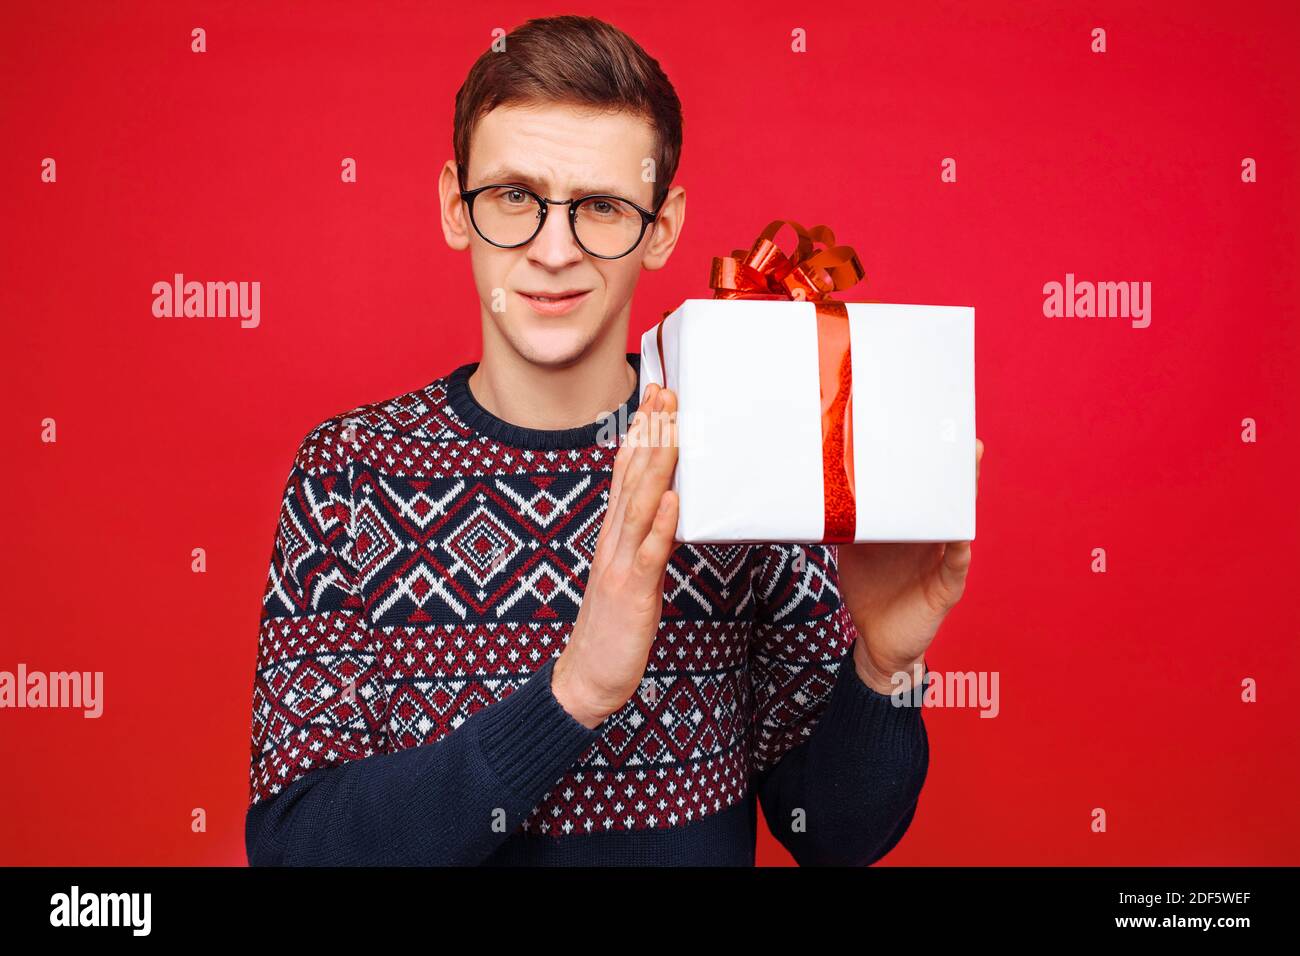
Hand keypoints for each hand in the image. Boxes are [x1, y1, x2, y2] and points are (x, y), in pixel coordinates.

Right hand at [551, 383, 679, 727]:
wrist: (587, 677)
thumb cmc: (612, 628)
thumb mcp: (627, 573)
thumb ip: (641, 539)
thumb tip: (664, 507)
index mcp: (612, 535)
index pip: (626, 473)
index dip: (641, 434)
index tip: (655, 399)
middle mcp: (612, 541)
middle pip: (631, 477)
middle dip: (650, 433)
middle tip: (666, 392)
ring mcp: (619, 564)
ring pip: (640, 505)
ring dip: (657, 464)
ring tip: (672, 429)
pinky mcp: (631, 591)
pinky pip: (648, 553)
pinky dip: (661, 524)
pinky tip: (674, 498)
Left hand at [837, 439, 984, 694]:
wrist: (875, 640)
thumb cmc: (869, 590)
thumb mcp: (854, 549)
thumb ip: (849, 523)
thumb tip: (824, 493)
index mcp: (914, 528)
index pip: (927, 491)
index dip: (933, 465)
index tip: (934, 433)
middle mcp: (933, 540)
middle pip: (950, 501)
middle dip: (958, 470)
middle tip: (964, 438)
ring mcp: (942, 562)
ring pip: (959, 525)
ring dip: (965, 498)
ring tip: (971, 468)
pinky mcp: (945, 589)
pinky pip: (955, 565)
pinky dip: (958, 550)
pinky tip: (962, 535)